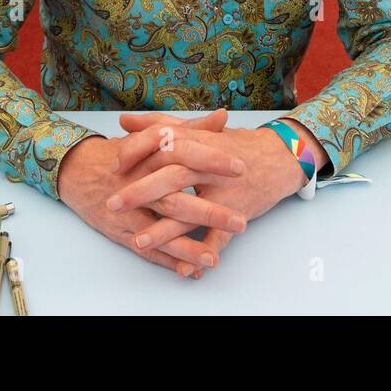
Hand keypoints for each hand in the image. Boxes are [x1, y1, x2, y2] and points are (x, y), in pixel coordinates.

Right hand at [57, 109, 242, 276]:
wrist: (76, 169)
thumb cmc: (123, 154)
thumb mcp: (154, 136)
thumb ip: (190, 129)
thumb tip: (222, 116)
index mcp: (148, 154)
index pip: (183, 153)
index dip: (212, 160)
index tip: (241, 167)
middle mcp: (137, 181)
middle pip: (174, 197)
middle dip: (208, 212)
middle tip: (240, 221)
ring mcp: (127, 209)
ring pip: (160, 228)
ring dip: (187, 245)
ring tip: (213, 257)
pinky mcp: (120, 230)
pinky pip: (146, 249)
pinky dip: (169, 260)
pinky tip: (191, 270)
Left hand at [110, 113, 309, 261]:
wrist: (277, 157)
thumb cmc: (232, 145)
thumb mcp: (197, 131)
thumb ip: (159, 126)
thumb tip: (124, 122)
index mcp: (197, 143)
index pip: (163, 144)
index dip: (137, 153)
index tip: (113, 165)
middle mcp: (210, 166)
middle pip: (172, 177)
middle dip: (141, 192)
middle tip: (113, 204)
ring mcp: (225, 192)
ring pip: (193, 211)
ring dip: (165, 229)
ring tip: (139, 241)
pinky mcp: (238, 213)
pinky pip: (219, 237)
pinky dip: (203, 253)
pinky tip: (186, 268)